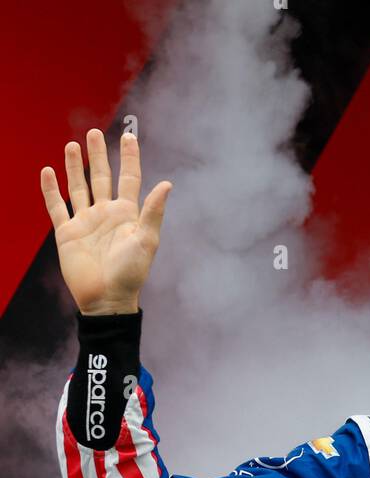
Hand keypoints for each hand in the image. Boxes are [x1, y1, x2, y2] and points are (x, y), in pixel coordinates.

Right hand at [40, 129, 171, 314]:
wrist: (106, 298)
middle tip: (94, 133)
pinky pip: (56, 207)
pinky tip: (48, 172)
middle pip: (101, 177)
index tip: (129, 137)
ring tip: (72, 145)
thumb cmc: (130, 273)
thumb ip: (153, 212)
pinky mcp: (67, 232)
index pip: (129, 178)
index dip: (129, 157)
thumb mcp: (146, 241)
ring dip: (74, 167)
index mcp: (126, 214)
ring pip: (78, 187)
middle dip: (98, 155)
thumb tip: (167, 184)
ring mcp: (85, 222)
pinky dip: (51, 190)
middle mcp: (105, 214)